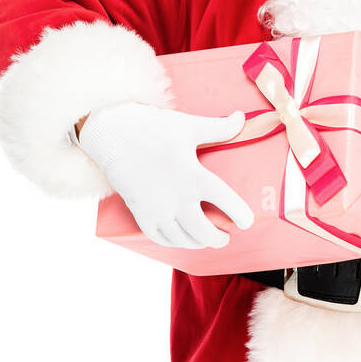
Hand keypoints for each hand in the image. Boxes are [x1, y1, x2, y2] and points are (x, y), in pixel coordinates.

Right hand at [77, 102, 254, 249]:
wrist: (113, 136)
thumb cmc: (154, 128)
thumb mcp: (189, 126)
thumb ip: (219, 127)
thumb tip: (242, 117)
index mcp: (194, 176)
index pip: (225, 201)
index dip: (240, 213)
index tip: (247, 221)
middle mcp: (178, 198)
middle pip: (204, 231)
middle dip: (218, 238)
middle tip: (226, 237)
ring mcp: (158, 209)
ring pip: (182, 239)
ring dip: (198, 244)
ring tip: (206, 241)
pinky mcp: (141, 213)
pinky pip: (160, 238)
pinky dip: (173, 243)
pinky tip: (180, 240)